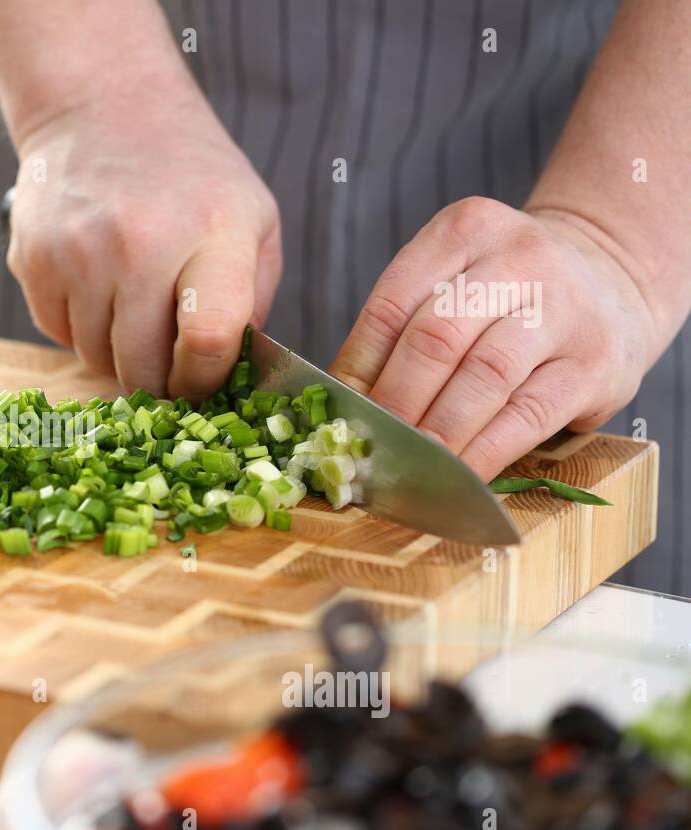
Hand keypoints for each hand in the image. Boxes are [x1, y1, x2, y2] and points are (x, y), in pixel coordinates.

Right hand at [6, 88, 280, 400]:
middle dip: (161, 381)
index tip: (205, 379)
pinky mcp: (32, 260)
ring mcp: (78, 254)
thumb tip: (231, 376)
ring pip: (96, 359)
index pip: (209, 340)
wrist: (101, 108)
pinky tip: (97, 288)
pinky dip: (80, 328)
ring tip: (133, 309)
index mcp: (212, 234)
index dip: (207, 380)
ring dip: (117, 353)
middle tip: (169, 361)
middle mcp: (139, 245)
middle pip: (143, 368)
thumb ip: (252, 302)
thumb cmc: (189, 174)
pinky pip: (57, 335)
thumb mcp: (253, 221)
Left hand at [329, 197, 655, 479]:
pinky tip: (459, 475)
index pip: (392, 304)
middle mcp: (519, 259)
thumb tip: (341, 403)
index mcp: (466, 230)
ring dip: (437, 432)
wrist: (614, 280)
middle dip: (395, 402)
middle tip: (370, 446)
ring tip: (407, 466)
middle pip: (435, 338)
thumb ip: (404, 328)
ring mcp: (563, 309)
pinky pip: (527, 415)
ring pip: (482, 377)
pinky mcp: (594, 365)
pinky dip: (485, 451)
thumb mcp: (456, 280)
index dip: (358, 367)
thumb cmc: (509, 293)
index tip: (339, 412)